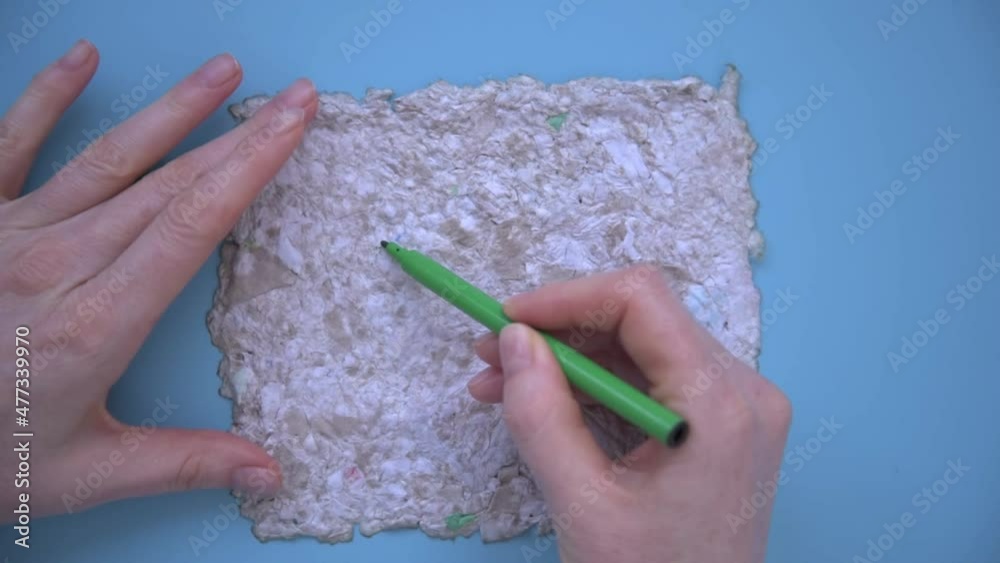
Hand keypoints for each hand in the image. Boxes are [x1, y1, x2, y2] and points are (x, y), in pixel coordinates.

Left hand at [0, 40, 317, 517]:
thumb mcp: (88, 474)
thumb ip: (184, 463)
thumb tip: (272, 474)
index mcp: (94, 324)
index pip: (190, 228)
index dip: (248, 171)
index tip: (291, 129)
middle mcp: (56, 264)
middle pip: (167, 187)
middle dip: (239, 137)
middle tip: (294, 97)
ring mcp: (10, 233)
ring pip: (107, 159)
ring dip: (172, 111)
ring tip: (225, 72)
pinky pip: (9, 145)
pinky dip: (45, 100)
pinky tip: (82, 58)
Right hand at [467, 267, 791, 562]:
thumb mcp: (583, 505)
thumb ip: (541, 416)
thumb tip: (512, 339)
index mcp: (720, 404)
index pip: (641, 301)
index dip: (565, 298)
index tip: (505, 321)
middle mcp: (742, 393)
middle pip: (640, 322)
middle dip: (559, 333)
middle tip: (490, 357)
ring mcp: (736, 410)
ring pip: (641, 350)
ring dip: (569, 360)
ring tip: (500, 386)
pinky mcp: (720, 429)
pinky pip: (651, 383)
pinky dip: (595, 388)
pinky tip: (543, 402)